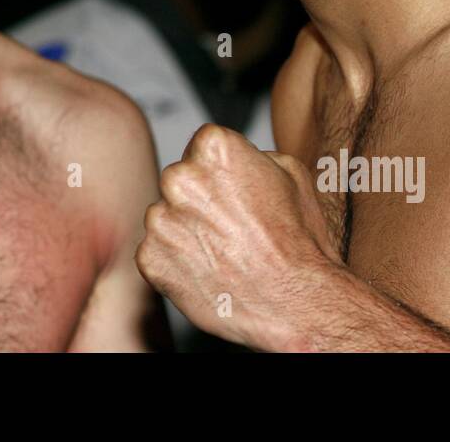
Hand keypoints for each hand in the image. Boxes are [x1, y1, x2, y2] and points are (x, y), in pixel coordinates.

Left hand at [134, 123, 339, 349]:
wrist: (296, 302)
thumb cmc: (299, 239)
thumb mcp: (291, 172)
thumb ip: (251, 155)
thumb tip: (233, 160)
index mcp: (212, 148)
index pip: (201, 147)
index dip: (222, 171)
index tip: (238, 192)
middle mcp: (179, 178)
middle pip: (181, 181)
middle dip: (200, 199)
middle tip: (232, 226)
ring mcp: (160, 220)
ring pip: (166, 216)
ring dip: (186, 230)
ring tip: (224, 252)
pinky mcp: (150, 259)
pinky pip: (157, 251)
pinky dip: (176, 261)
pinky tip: (209, 271)